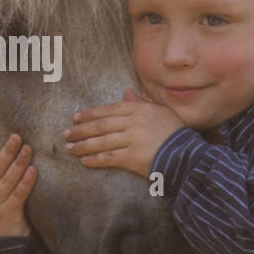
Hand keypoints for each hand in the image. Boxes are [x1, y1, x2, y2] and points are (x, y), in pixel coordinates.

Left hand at [63, 88, 185, 177]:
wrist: (187, 155)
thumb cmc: (174, 132)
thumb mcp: (159, 112)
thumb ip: (141, 102)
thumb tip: (126, 92)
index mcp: (139, 109)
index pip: (108, 109)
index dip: (90, 114)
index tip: (75, 118)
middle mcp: (134, 122)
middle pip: (101, 125)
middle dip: (81, 130)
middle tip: (66, 133)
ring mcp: (133, 140)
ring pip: (102, 141)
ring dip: (82, 145)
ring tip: (69, 148)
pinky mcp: (133, 157)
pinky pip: (109, 158)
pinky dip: (95, 159)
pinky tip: (84, 161)